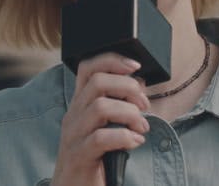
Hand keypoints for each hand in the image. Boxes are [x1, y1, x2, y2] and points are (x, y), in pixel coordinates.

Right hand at [51, 53, 149, 185]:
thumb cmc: (93, 158)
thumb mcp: (102, 127)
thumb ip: (117, 107)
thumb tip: (138, 86)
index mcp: (79, 105)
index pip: (87, 68)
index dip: (111, 60)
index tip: (135, 67)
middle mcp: (73, 115)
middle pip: (97, 82)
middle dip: (128, 88)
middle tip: (145, 106)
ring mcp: (74, 135)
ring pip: (100, 107)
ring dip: (130, 114)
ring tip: (141, 128)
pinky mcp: (79, 155)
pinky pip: (101, 138)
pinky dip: (124, 137)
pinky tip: (135, 143)